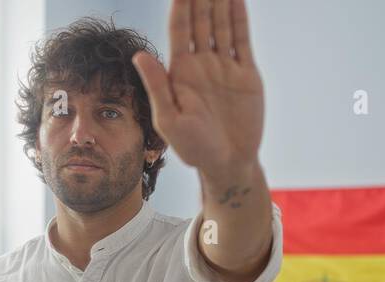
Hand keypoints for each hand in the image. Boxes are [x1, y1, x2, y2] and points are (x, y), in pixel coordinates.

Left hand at [132, 0, 263, 179]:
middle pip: (201, 21)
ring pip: (222, 25)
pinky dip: (239, 17)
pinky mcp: (245, 74)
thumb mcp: (169, 120)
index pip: (180, 30)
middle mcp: (201, 64)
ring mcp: (224, 67)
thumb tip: (139, 56)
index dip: (181, 6)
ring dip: (221, 2)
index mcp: (181, 72)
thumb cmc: (194, 148)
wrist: (228, 163)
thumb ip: (157, 86)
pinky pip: (242, 39)